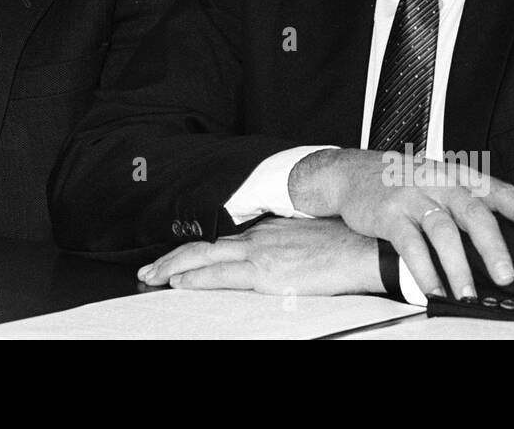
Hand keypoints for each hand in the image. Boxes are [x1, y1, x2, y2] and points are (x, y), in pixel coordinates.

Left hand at [136, 217, 380, 295]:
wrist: (367, 248)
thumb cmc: (345, 245)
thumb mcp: (306, 240)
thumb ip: (282, 247)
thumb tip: (272, 262)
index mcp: (267, 231)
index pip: (218, 241)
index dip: (190, 252)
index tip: (171, 262)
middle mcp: (258, 237)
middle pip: (202, 246)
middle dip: (170, 260)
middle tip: (147, 271)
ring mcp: (261, 253)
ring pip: (203, 257)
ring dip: (172, 269)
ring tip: (151, 278)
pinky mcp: (269, 271)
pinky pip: (222, 274)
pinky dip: (196, 278)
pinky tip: (180, 284)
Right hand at [288, 148, 513, 300]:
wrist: (350, 172)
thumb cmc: (402, 181)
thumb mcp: (437, 180)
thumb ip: (464, 202)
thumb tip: (499, 243)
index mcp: (456, 175)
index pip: (495, 189)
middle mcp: (438, 182)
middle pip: (473, 213)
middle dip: (493, 247)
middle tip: (506, 276)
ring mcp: (412, 196)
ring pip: (443, 232)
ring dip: (458, 267)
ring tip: (468, 295)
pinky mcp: (389, 214)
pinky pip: (411, 245)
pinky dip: (424, 271)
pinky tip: (433, 289)